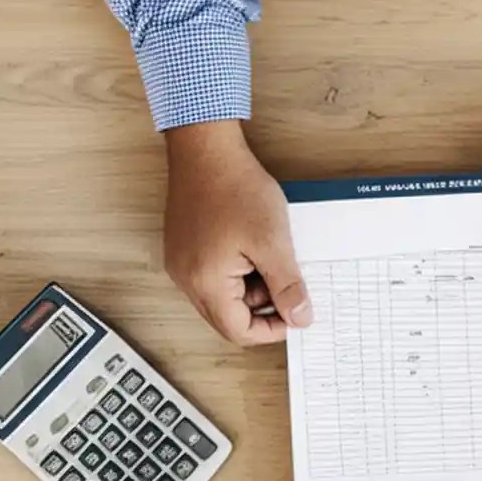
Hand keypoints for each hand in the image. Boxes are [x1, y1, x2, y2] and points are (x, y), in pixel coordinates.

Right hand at [163, 120, 312, 344]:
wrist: (206, 149)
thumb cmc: (235, 188)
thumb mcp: (273, 242)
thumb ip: (287, 286)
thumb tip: (299, 318)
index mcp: (205, 283)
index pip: (238, 331)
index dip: (272, 330)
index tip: (296, 313)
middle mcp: (186, 279)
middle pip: (228, 318)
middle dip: (263, 308)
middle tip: (288, 283)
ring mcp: (181, 263)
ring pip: (222, 297)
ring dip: (251, 288)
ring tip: (270, 256)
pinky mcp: (184, 247)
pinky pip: (213, 275)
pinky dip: (238, 272)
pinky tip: (253, 246)